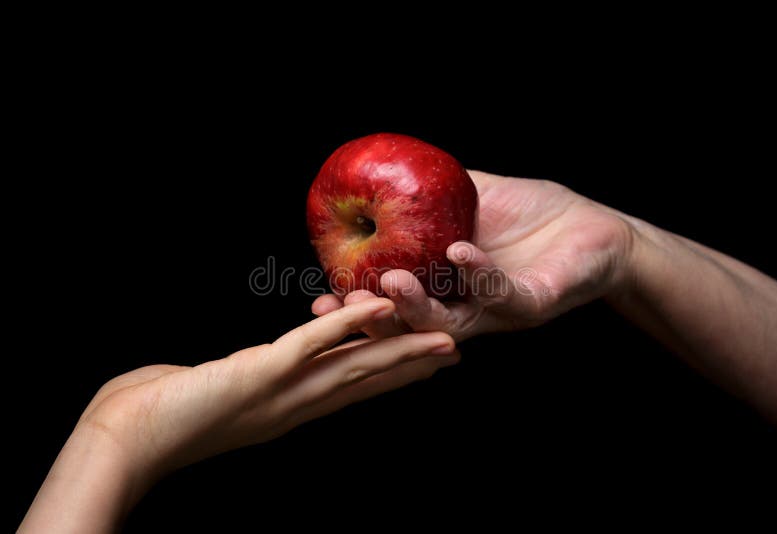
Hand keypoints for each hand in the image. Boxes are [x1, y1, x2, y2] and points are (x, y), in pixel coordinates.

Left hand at [21, 298, 456, 531]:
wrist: (120, 443)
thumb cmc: (157, 417)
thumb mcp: (220, 394)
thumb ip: (246, 377)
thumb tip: (257, 363)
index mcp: (283, 410)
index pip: (347, 390)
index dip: (389, 376)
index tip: (421, 365)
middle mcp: (290, 406)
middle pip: (363, 382)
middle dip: (410, 367)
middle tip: (452, 352)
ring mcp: (277, 391)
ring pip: (351, 366)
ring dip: (398, 352)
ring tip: (440, 341)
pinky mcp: (256, 373)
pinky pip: (308, 346)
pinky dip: (344, 326)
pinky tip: (373, 309)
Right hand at [312, 171, 634, 340]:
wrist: (596, 229)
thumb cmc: (534, 215)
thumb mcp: (472, 197)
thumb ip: (430, 191)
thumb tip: (383, 172)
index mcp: (444, 287)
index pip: (392, 305)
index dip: (356, 306)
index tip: (320, 300)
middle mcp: (465, 306)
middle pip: (410, 324)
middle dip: (374, 318)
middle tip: (341, 303)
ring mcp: (497, 310)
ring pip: (448, 322)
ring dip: (417, 305)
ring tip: (391, 281)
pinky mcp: (532, 304)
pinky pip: (501, 295)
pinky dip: (479, 274)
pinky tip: (460, 252)